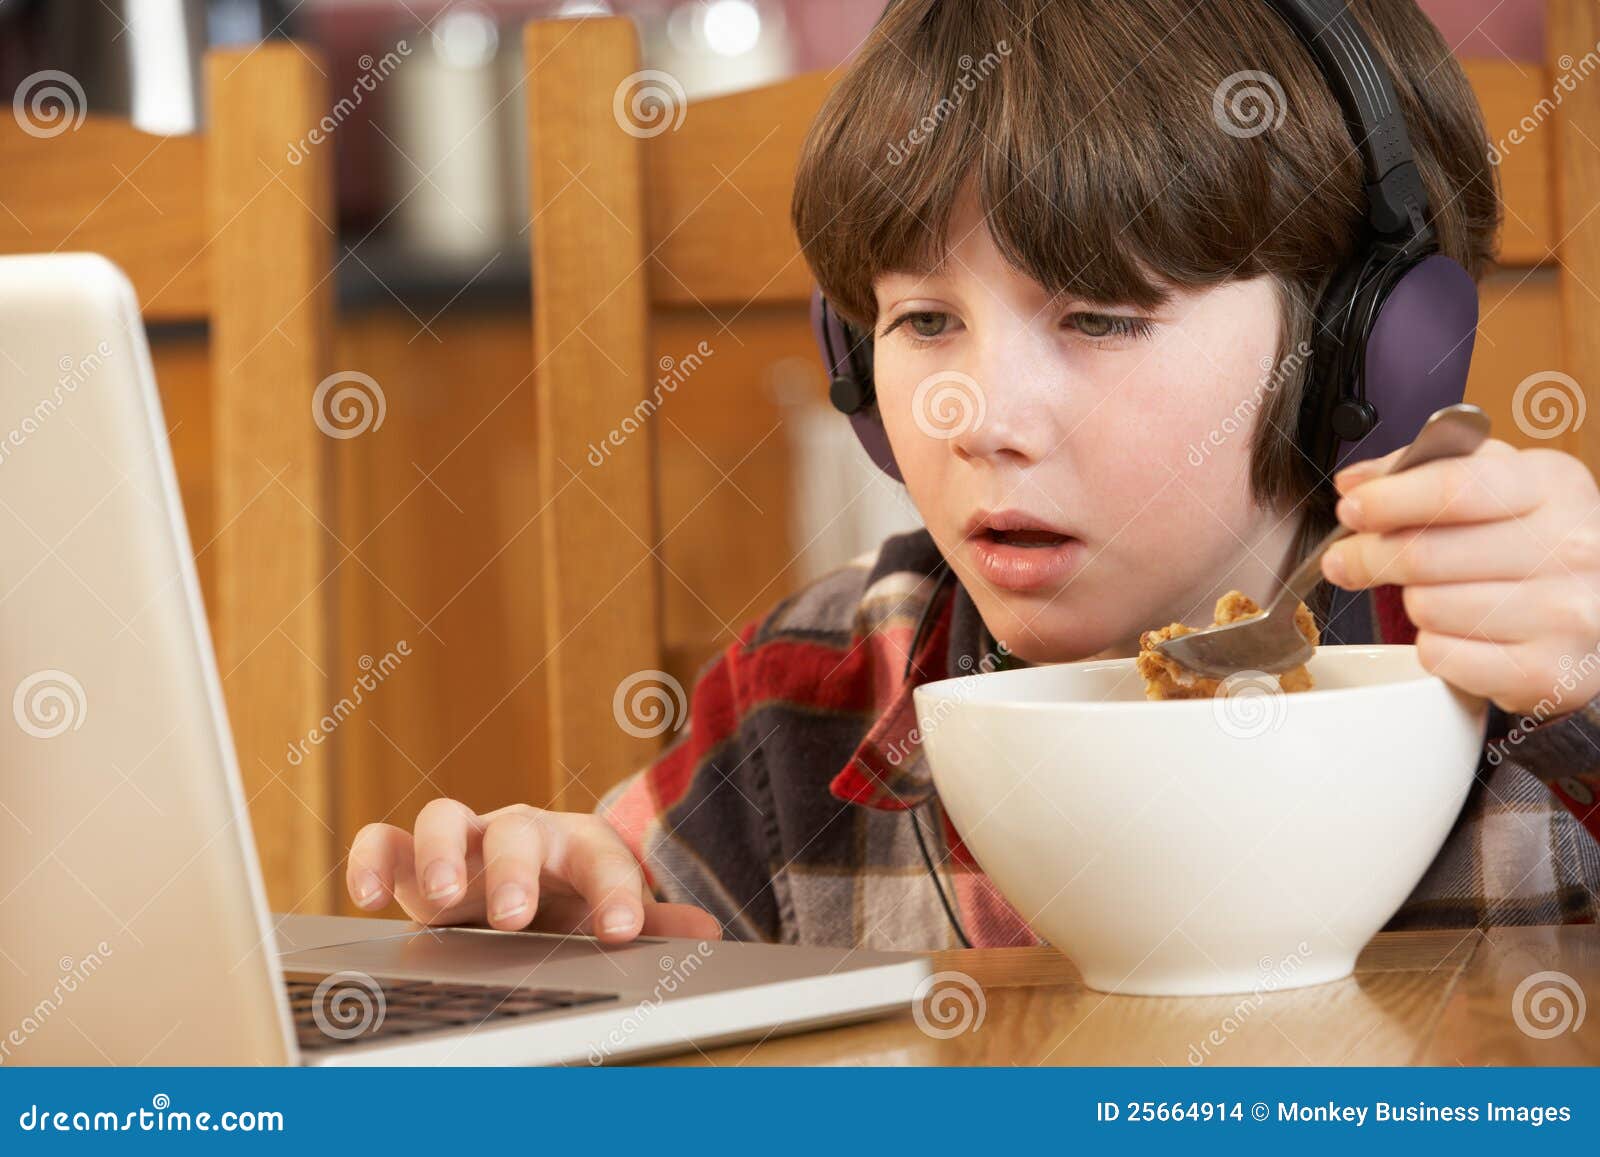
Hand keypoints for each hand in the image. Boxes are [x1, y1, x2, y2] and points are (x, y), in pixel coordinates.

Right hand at [347, 799, 722, 942]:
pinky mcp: (409, 858)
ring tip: (438, 895)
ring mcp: (462, 840)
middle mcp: (519, 832)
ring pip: (443, 817)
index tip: (621, 933)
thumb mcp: (611, 913)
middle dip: (514, 871)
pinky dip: (370, 859)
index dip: (614, 894)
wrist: (517, 895)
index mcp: (579, 845)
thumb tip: (706, 930)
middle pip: (518, 830)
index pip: (604, 858)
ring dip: (437, 852)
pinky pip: (383, 841)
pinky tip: (366, 898)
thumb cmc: (571, 904)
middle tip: (514, 917)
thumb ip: (656, 923)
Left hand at [1322, 439, 1599, 717]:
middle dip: (1370, 556)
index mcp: (1553, 487)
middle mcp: (1569, 549)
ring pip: (1426, 607)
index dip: (1388, 500)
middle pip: (1424, 554)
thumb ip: (1424, 471)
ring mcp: (1563, 614)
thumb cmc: (1538, 540)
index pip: (1454, 488)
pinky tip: (1459, 631)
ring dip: (1413, 601)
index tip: (1351, 510)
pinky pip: (1440, 654)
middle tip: (1348, 559)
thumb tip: (1356, 483)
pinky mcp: (1544, 672)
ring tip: (1438, 594)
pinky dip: (1433, 644)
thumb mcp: (1501, 483)